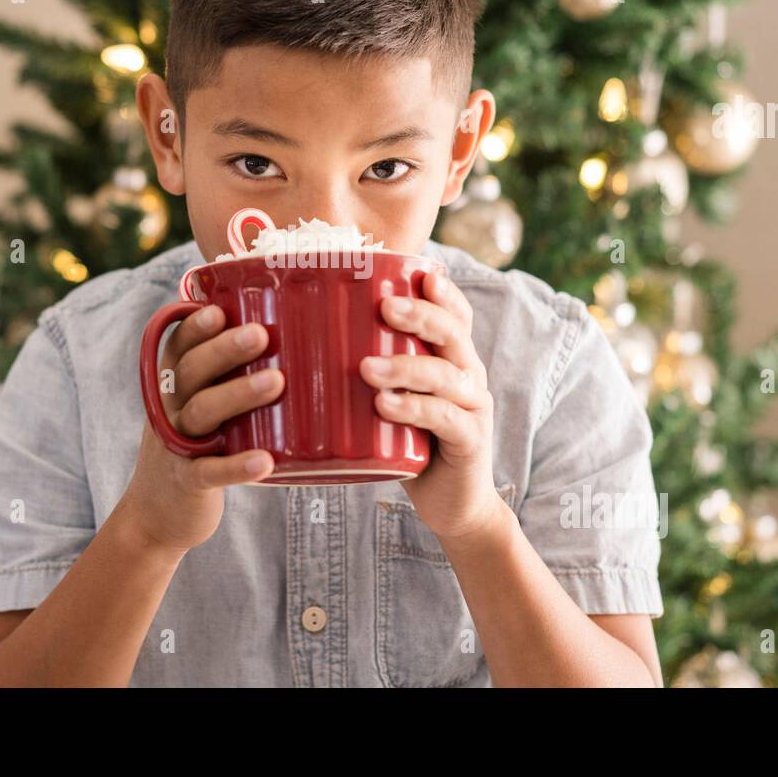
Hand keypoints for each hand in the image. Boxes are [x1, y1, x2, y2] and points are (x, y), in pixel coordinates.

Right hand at [123, 304, 283, 554]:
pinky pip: (210, 471)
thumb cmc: (197, 445)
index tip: (220, 310)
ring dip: (238, 394)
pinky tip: (266, 461)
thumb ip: (226, 375)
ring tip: (276, 382)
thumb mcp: (199, 406)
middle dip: (225, 350)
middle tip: (261, 335)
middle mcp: (169, 408)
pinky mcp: (188, 482)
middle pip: (192, 371)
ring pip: (202, 412)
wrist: (156, 514)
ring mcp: (176, 445)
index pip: (179, 346)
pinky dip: (237, 466)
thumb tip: (289, 333)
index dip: (196, 327)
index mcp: (173, 383)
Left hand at [358, 270, 501, 539]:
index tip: (421, 273)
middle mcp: (468, 375)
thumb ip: (371, 370)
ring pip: (446, 374)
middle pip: (453, 333)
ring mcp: (472, 407)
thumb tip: (305, 339)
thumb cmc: (412, 444)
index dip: (443, 292)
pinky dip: (415, 409)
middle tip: (384, 307)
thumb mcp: (394, 399)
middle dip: (420, 315)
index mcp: (452, 358)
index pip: (455, 314)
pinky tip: (386, 406)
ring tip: (367, 368)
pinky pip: (444, 418)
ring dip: (406, 366)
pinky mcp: (469, 441)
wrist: (452, 504)